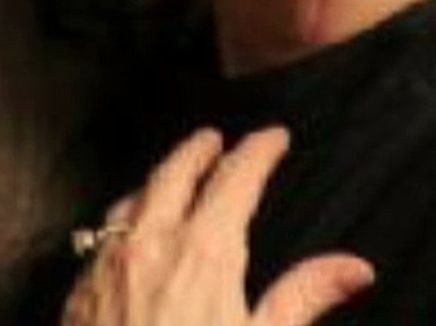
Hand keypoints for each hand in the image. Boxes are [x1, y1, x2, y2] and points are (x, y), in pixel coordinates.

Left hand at [62, 127, 373, 325]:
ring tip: (173, 175)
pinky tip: (129, 231)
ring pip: (132, 199)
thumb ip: (302, 298)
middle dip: (199, 150)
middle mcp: (151, 244)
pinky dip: (125, 217)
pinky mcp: (79, 291)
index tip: (273, 138)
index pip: (235, 181)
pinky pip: (102, 235)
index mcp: (203, 252)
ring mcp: (107, 264)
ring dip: (158, 180)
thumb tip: (356, 267)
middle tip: (215, 138)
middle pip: (174, 174)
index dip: (257, 153)